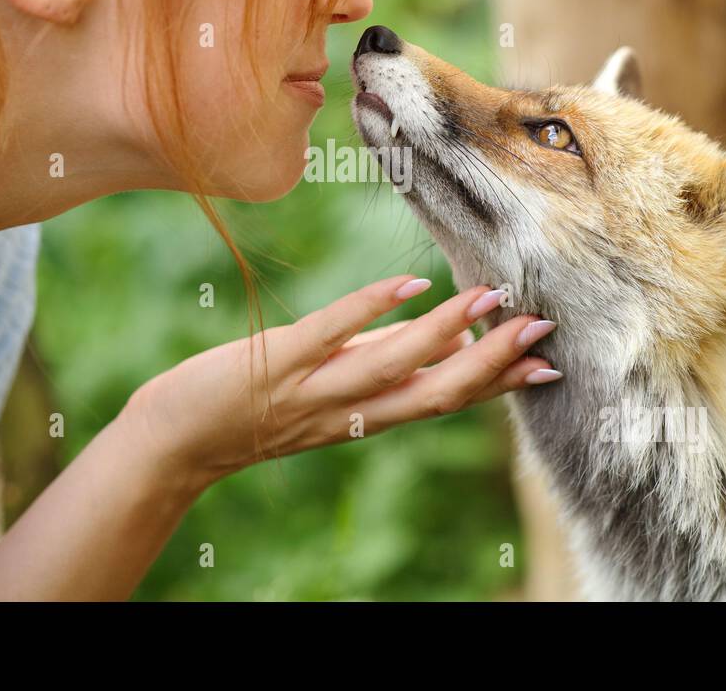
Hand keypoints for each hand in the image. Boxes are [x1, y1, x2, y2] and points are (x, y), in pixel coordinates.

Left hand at [124, 275, 559, 487]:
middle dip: (490, 363)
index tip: (549, 367)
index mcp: (366, 417)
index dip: (498, 387)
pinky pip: (330, 336)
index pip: (445, 402)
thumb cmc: (255, 409)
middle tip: (540, 329)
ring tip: (488, 299)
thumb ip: (383, 366)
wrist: (176, 441)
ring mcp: (312, 388)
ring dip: (444, 333)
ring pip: (391, 366)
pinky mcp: (276, 362)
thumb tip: (444, 338)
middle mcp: (348, 412)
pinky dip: (371, 310)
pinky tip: (408, 285)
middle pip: (433, 393)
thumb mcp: (331, 395)